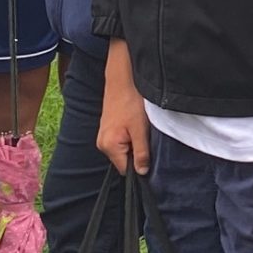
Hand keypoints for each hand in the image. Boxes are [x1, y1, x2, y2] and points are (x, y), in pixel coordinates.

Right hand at [97, 41, 150, 174]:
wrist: (122, 79)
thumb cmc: (131, 102)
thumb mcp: (141, 130)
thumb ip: (141, 153)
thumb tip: (142, 172)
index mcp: (109, 146)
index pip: (125, 170)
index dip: (140, 166)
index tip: (150, 155)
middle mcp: (102, 144)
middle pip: (124, 161)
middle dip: (137, 153)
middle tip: (145, 137)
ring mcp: (104, 136)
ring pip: (124, 150)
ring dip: (135, 144)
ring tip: (140, 129)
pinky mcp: (108, 129)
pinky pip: (121, 141)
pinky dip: (130, 137)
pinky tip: (135, 125)